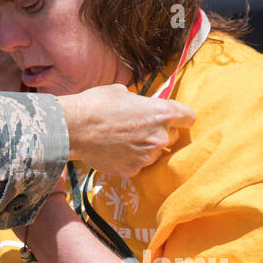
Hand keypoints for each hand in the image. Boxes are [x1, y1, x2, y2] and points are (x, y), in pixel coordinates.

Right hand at [58, 84, 194, 177]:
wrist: (73, 128)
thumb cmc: (96, 104)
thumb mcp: (122, 92)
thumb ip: (140, 102)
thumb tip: (142, 106)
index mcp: (162, 113)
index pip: (189, 117)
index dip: (181, 117)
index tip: (174, 118)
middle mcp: (160, 137)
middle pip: (173, 137)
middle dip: (160, 132)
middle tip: (139, 128)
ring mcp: (147, 157)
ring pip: (155, 153)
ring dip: (145, 148)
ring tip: (122, 140)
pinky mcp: (132, 170)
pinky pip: (138, 164)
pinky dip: (129, 159)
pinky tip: (114, 151)